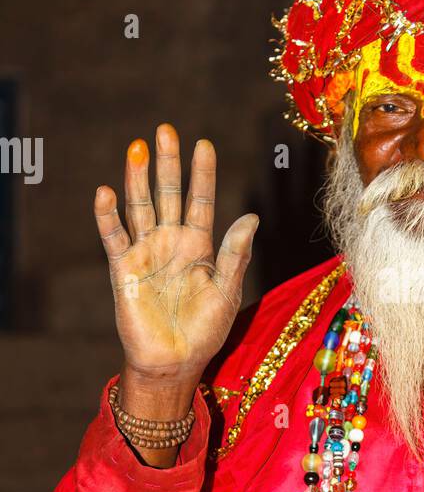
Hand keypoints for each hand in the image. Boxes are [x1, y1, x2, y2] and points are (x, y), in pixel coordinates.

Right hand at [94, 123, 257, 390]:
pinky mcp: (123, 268)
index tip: (204, 144)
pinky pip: (114, 237)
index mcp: (199, 246)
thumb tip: (251, 216)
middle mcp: (171, 242)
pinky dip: (107, 216)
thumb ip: (235, 254)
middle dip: (167, 164)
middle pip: (168, 195)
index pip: (200, 200)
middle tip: (165, 130)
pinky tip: (105, 192)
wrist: (174, 361)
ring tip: (137, 148)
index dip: (202, 174)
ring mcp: (146, 253)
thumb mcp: (226, 290)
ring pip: (140, 207)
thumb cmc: (204, 330)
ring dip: (137, 178)